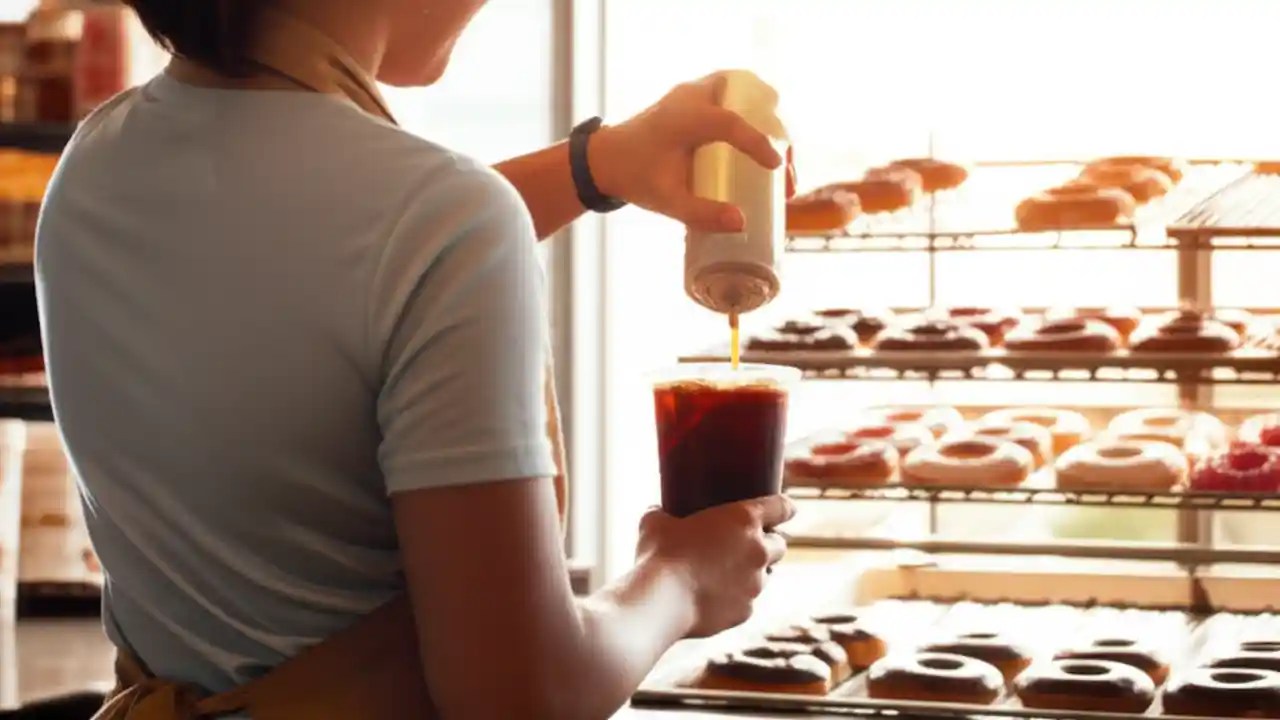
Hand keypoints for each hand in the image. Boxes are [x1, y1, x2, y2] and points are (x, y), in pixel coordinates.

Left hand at [588, 72, 787, 232]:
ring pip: (737, 85)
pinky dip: (746, 105)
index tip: (776, 167)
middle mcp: (689, 98)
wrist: (605, 158)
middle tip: (782, 161)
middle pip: (743, 96)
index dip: (757, 143)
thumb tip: (741, 223)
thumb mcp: (666, 200)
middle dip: (771, 125)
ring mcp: (691, 91)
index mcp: (682, 120)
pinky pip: (728, 89)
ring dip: (760, 109)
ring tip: (776, 145)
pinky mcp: (692, 95)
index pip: (730, 123)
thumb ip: (702, 213)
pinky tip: (757, 132)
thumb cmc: (633, 177)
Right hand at [635, 495, 795, 637]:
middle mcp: (758, 551)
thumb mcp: (655, 521)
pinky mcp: (746, 611)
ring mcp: (755, 584)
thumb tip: (657, 511)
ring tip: (726, 573)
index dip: (784, 507)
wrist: (660, 601)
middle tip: (747, 544)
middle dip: (769, 543)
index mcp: (744, 519)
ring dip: (753, 572)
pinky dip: (736, 598)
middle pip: (781, 544)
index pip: (782, 507)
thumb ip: (663, 512)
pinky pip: (748, 602)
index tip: (784, 510)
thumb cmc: (659, 554)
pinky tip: (713, 597)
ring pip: (766, 576)